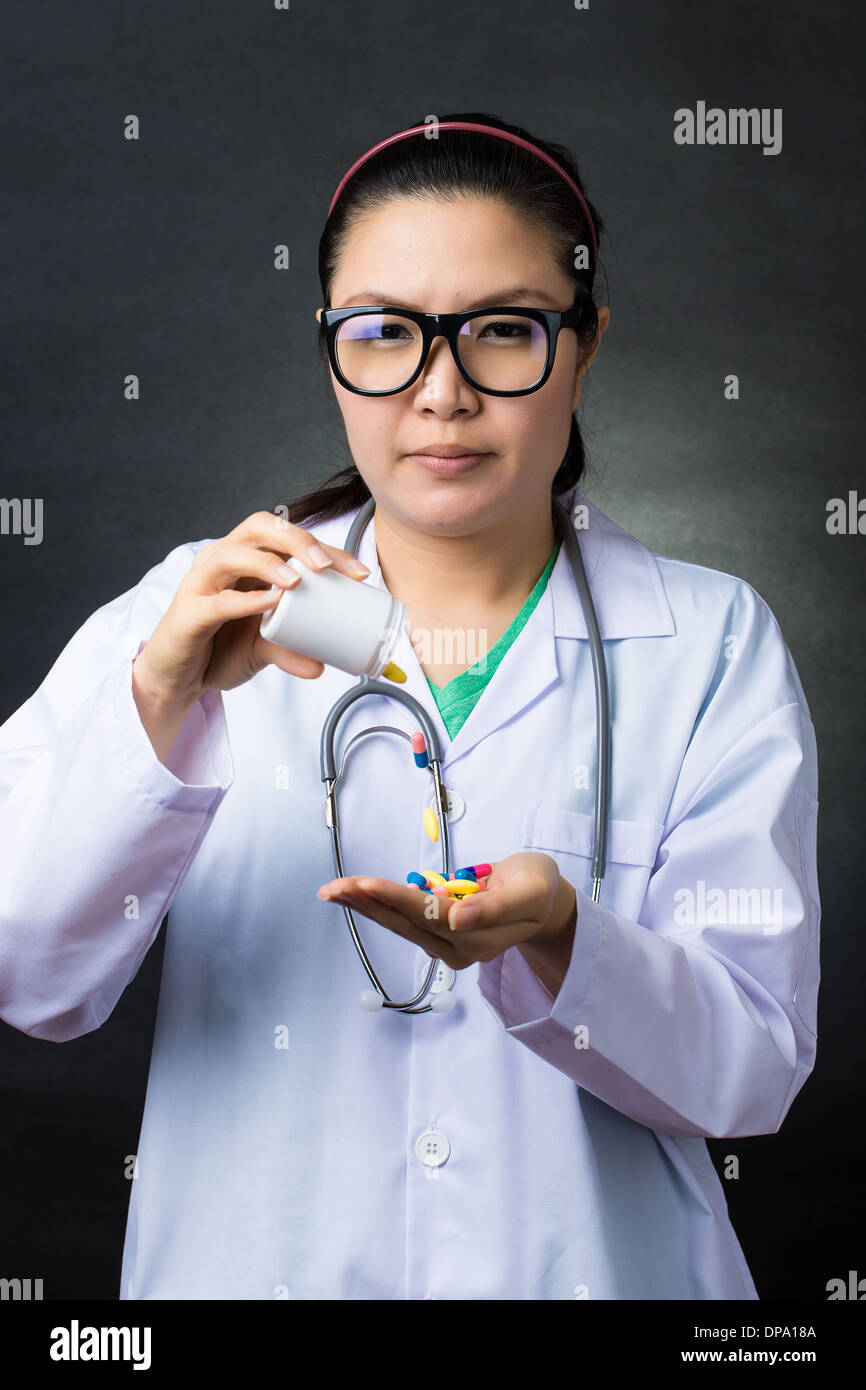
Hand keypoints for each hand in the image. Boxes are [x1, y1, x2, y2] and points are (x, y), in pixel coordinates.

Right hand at [133, 510, 371, 708]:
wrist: (176, 677)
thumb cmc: (217, 648)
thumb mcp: (264, 648)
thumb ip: (291, 650)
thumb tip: (322, 665)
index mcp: (247, 561)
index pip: (288, 540)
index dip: (325, 550)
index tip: (357, 574)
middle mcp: (223, 562)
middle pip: (259, 529)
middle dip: (296, 540)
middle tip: (326, 565)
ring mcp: (202, 583)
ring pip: (233, 554)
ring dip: (269, 563)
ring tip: (298, 581)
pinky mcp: (188, 612)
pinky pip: (218, 600)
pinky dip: (245, 600)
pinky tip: (269, 603)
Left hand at [316, 852, 574, 972]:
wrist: (543, 901)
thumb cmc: (538, 889)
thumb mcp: (530, 891)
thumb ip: (496, 907)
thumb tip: (456, 919)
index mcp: (480, 940)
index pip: (429, 915)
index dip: (395, 898)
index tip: (364, 883)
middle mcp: (457, 949)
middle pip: (405, 922)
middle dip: (368, 902)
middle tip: (333, 888)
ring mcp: (446, 945)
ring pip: (398, 923)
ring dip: (365, 906)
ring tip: (333, 891)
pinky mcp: (438, 935)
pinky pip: (403, 919)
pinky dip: (378, 904)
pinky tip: (355, 894)